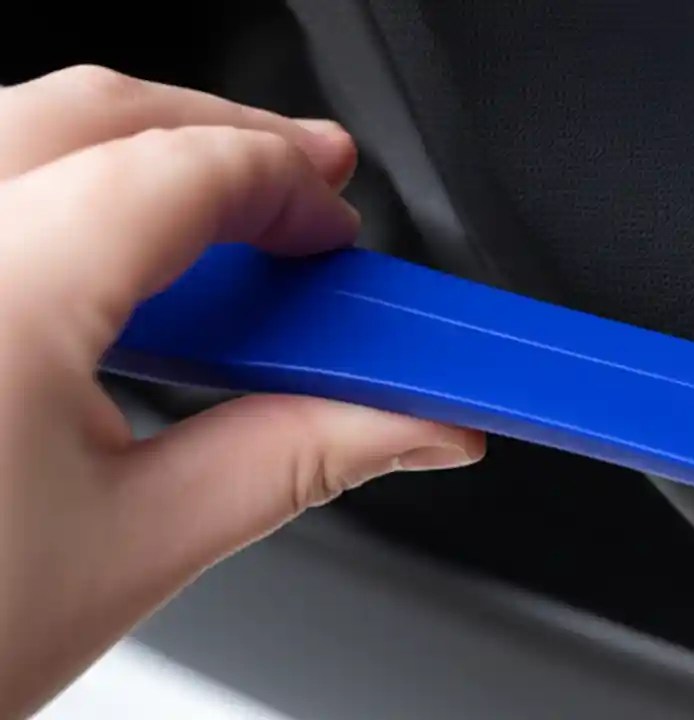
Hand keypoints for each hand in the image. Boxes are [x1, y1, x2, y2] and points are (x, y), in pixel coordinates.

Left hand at [0, 66, 483, 717]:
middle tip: (300, 196)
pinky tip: (92, 261)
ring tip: (209, 225)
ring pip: (14, 127)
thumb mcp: (139, 549)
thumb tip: (408, 422)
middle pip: (93, 108)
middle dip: (220, 136)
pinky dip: (51, 187)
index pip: (175, 170)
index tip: (339, 228)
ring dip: (130, 153)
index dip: (285, 181)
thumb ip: (297, 457)